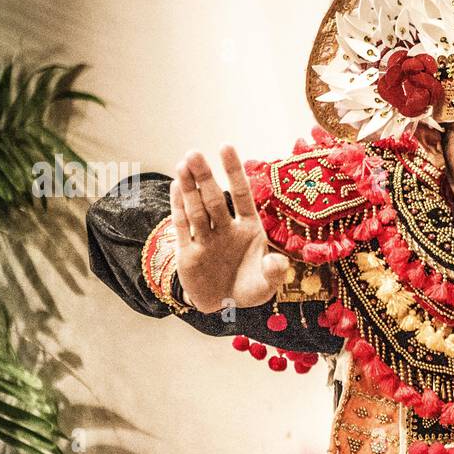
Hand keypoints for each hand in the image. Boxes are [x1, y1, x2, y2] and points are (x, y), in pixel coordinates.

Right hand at [170, 145, 288, 312]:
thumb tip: (277, 263)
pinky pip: (183, 227)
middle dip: (205, 177)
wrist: (226, 307)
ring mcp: (206, 239)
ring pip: (197, 209)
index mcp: (249, 229)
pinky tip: (175, 186)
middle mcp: (226, 228)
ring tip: (183, 164)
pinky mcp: (188, 253)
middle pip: (214, 199)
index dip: (233, 171)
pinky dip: (179, 207)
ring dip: (190, 188)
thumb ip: (274, 272)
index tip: (225, 146)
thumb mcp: (268, 284)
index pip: (241, 195)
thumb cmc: (251, 288)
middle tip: (194, 153)